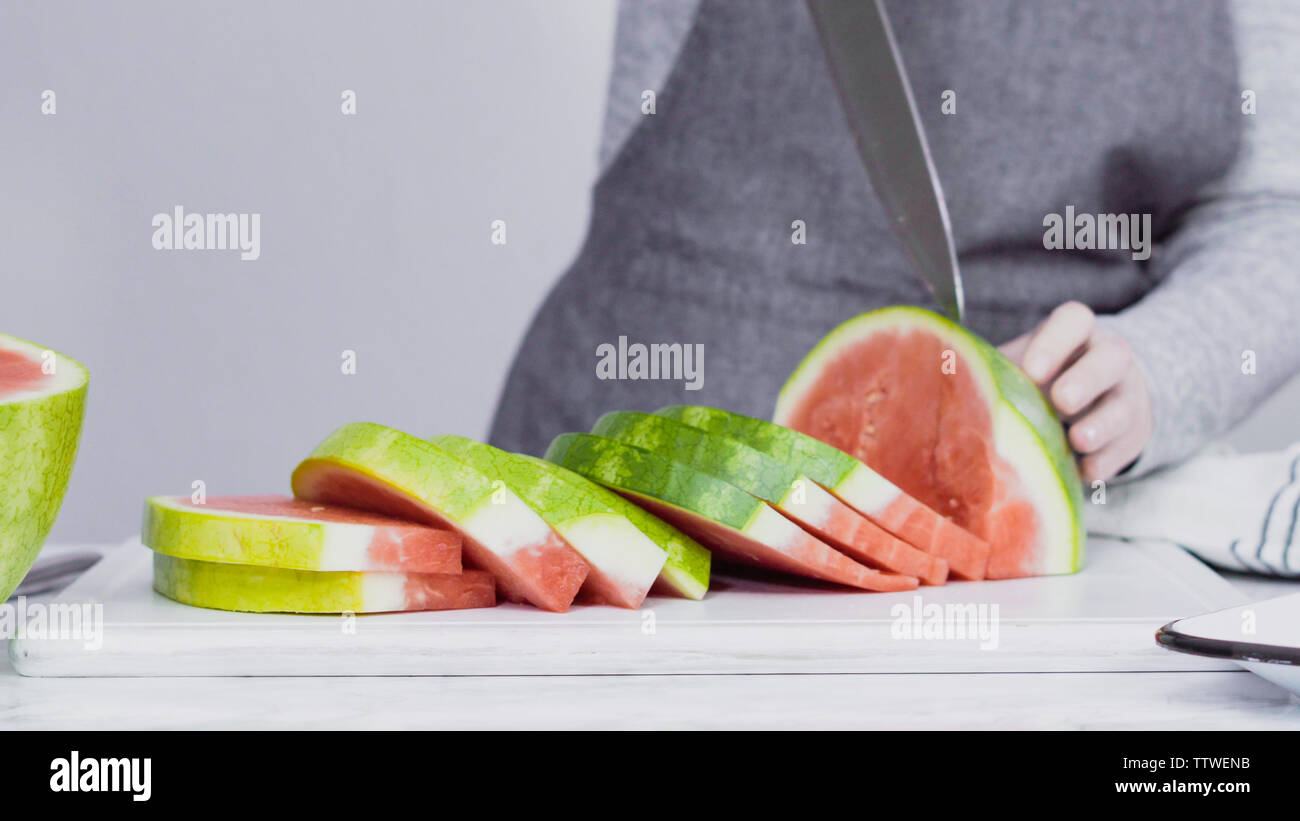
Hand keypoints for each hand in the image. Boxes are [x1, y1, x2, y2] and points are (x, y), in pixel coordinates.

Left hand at [998, 301, 1153, 481]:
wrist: (1094, 402)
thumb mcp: (1019, 365)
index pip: (1074, 320)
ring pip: (1123, 407)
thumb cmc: (1040, 379)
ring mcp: (1125, 398)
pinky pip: (1123, 449)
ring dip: (1101, 425)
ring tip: (1078, 439)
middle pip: (1112, 357)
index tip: (1032, 369)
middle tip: (1062, 400)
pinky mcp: (1131, 437)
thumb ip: (991, 370)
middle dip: (1087, 378)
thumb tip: (934, 386)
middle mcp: (1107, 360)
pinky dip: (1104, 461)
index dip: (1055, 342)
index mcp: (1073, 335)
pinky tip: (1085, 472)